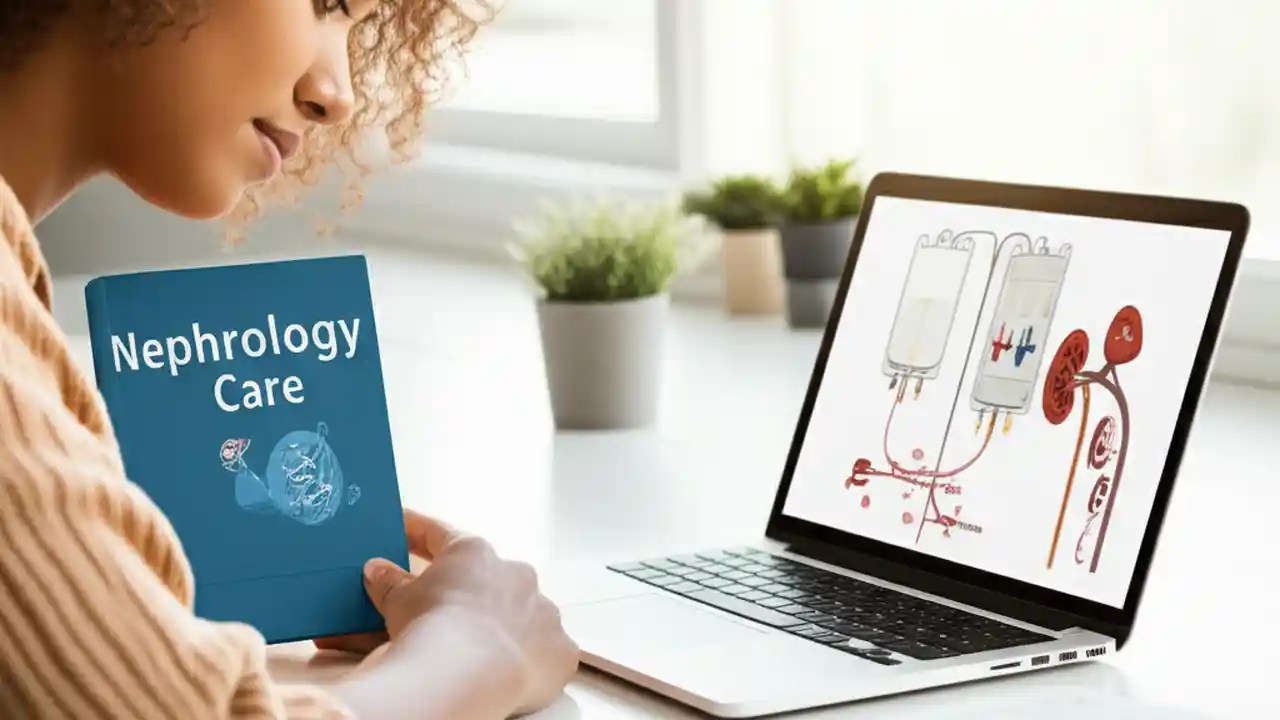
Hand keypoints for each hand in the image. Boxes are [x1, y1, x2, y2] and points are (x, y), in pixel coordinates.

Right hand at [344, 510, 578, 716]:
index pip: (442, 536)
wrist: (464, 672)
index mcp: (474, 555)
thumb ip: (390, 582)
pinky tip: (516, 671)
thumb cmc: (430, 629)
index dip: (419, 531)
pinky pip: (547, 652)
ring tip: (485, 649)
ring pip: (525, 613)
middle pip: (492, 578)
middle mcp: (517, 575)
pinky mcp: (560, 650)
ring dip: (506, 626)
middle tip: (449, 609)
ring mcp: (544, 612)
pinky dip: (531, 660)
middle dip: (471, 592)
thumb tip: (378, 570)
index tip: (405, 527)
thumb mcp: (397, 600)